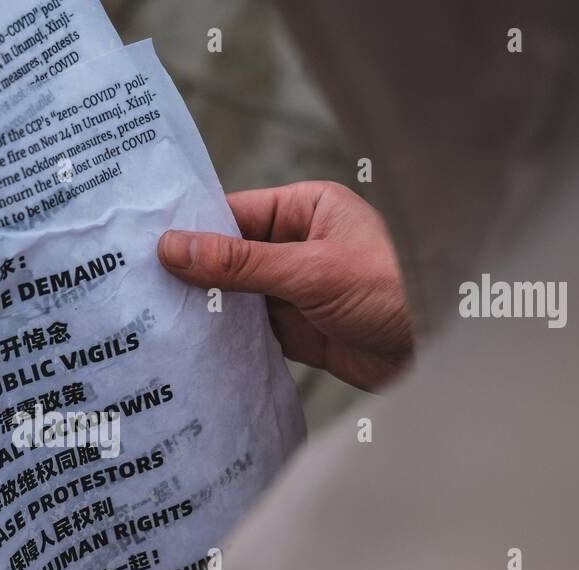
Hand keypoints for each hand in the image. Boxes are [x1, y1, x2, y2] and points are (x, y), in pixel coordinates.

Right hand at [158, 181, 411, 391]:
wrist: (442, 350)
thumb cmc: (394, 290)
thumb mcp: (310, 272)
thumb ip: (240, 265)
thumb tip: (174, 248)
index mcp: (305, 210)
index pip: (234, 215)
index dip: (190, 231)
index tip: (142, 244)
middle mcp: (298, 245)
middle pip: (230, 258)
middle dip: (191, 274)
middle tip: (136, 286)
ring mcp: (296, 290)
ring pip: (236, 296)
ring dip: (206, 310)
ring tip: (153, 318)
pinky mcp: (299, 331)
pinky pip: (251, 331)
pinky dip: (226, 340)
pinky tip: (192, 346)